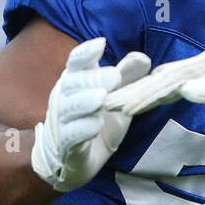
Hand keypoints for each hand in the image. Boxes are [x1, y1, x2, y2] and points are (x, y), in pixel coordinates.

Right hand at [31, 38, 151, 192]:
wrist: (73, 161)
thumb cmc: (94, 121)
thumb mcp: (115, 98)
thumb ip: (127, 78)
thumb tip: (142, 57)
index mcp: (75, 83)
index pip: (76, 63)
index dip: (86, 52)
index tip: (101, 44)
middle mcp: (64, 99)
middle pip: (73, 83)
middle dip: (93, 78)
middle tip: (115, 76)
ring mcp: (62, 122)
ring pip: (69, 108)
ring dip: (84, 102)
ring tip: (100, 98)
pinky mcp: (67, 146)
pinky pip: (71, 136)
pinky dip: (82, 129)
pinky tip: (95, 125)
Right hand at [104, 23, 204, 115]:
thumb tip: (186, 91)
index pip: (173, 80)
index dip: (145, 94)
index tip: (119, 107)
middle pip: (167, 77)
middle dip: (137, 92)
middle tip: (107, 106)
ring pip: (174, 77)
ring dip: (148, 90)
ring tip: (122, 101)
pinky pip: (187, 79)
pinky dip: (166, 87)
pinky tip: (157, 91)